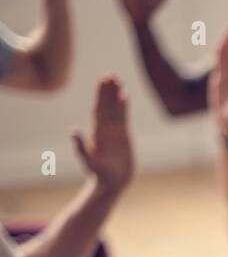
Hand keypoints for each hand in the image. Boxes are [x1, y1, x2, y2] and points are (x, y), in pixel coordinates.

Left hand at [73, 77, 133, 193]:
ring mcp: (114, 131)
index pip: (99, 108)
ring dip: (115, 94)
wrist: (110, 182)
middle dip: (107, 90)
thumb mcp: (88, 161)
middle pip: (106, 105)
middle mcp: (104, 128)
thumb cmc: (98, 174)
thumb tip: (73, 131)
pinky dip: (124, 106)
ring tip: (118, 80)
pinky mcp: (123, 136)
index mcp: (96, 132)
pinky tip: (125, 95)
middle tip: (110, 74)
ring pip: (115, 109)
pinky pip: (124, 117)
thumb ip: (81, 147)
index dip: (101, 94)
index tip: (103, 81)